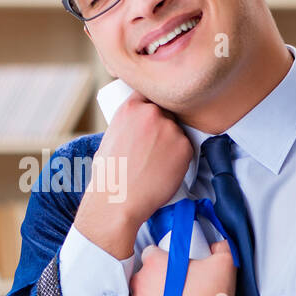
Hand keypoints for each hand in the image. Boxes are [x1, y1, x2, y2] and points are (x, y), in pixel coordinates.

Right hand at [75, 91, 191, 258]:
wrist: (117, 200)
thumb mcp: (111, 137)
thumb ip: (129, 124)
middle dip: (163, 125)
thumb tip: (141, 125)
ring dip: (172, 143)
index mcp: (130, 108)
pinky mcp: (184, 146)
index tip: (152, 116)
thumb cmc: (109, 176)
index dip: (152, 105)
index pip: (150, 94)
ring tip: (156, 163)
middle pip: (167, 112)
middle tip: (155, 146)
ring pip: (177, 131)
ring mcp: (170, 129)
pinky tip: (164, 170)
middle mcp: (152, 113)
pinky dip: (180, 158)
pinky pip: (186, 148)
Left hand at [127, 240, 248, 295]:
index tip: (172, 263)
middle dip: (157, 278)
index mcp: (155, 264)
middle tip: (176, 284)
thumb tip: (219, 247)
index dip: (162, 256)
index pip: (150, 252)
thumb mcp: (223, 264)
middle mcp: (141, 284)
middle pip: (144, 275)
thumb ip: (220, 248)